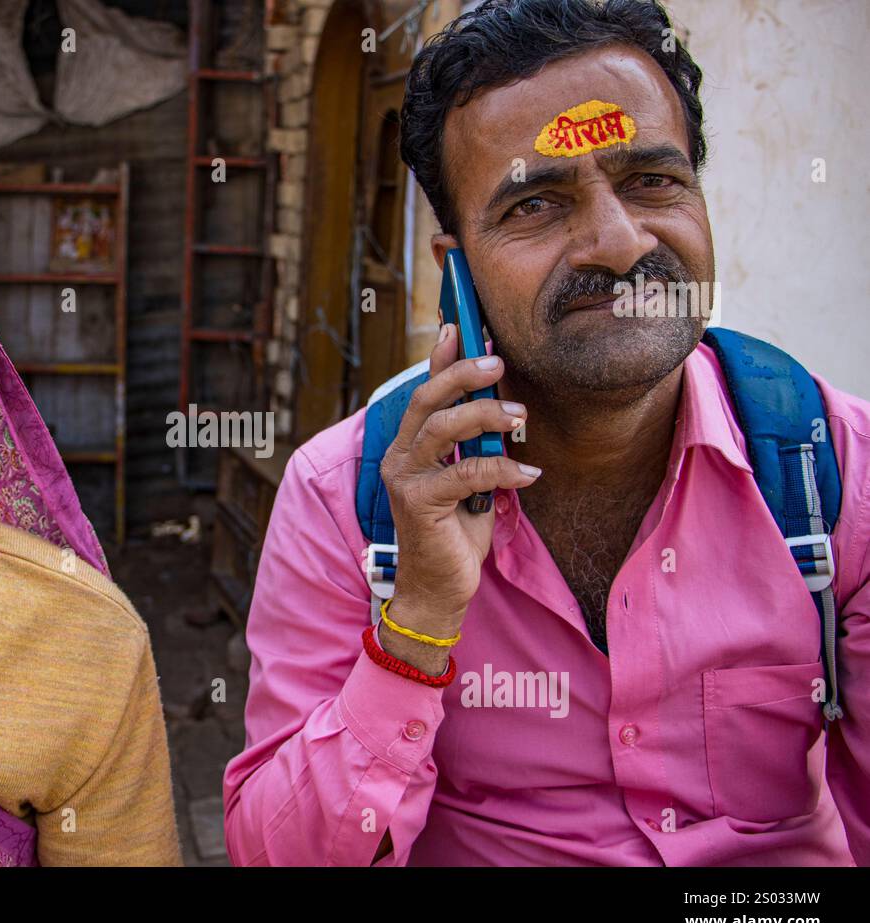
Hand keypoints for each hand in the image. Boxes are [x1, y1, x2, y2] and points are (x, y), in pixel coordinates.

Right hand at [377, 323, 540, 672]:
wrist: (438, 589)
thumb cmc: (455, 534)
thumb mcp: (469, 479)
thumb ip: (475, 447)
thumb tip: (504, 408)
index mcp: (409, 446)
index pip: (424, 392)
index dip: (440, 357)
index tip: (460, 325)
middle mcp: (399, 456)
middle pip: (427, 400)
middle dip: (463, 374)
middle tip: (498, 364)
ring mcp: (404, 478)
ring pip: (442, 427)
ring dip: (485, 415)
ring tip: (520, 417)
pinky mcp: (419, 503)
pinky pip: (466, 472)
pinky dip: (503, 470)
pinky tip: (529, 475)